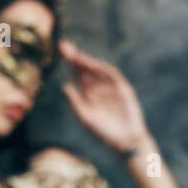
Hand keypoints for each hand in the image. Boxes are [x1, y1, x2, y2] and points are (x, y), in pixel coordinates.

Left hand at [58, 39, 151, 157]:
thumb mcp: (86, 118)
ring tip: (76, 56)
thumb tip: (65, 85)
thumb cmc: (104, 133)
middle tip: (64, 46)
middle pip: (86, 69)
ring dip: (88, 62)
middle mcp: (98, 88)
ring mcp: (111, 88)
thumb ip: (76, 103)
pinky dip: (105, 70)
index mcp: (88, 94)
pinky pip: (113, 76)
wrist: (125, 141)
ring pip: (98, 70)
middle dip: (76, 58)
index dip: (71, 63)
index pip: (78, 74)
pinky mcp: (123, 89)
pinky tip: (95, 65)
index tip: (61, 51)